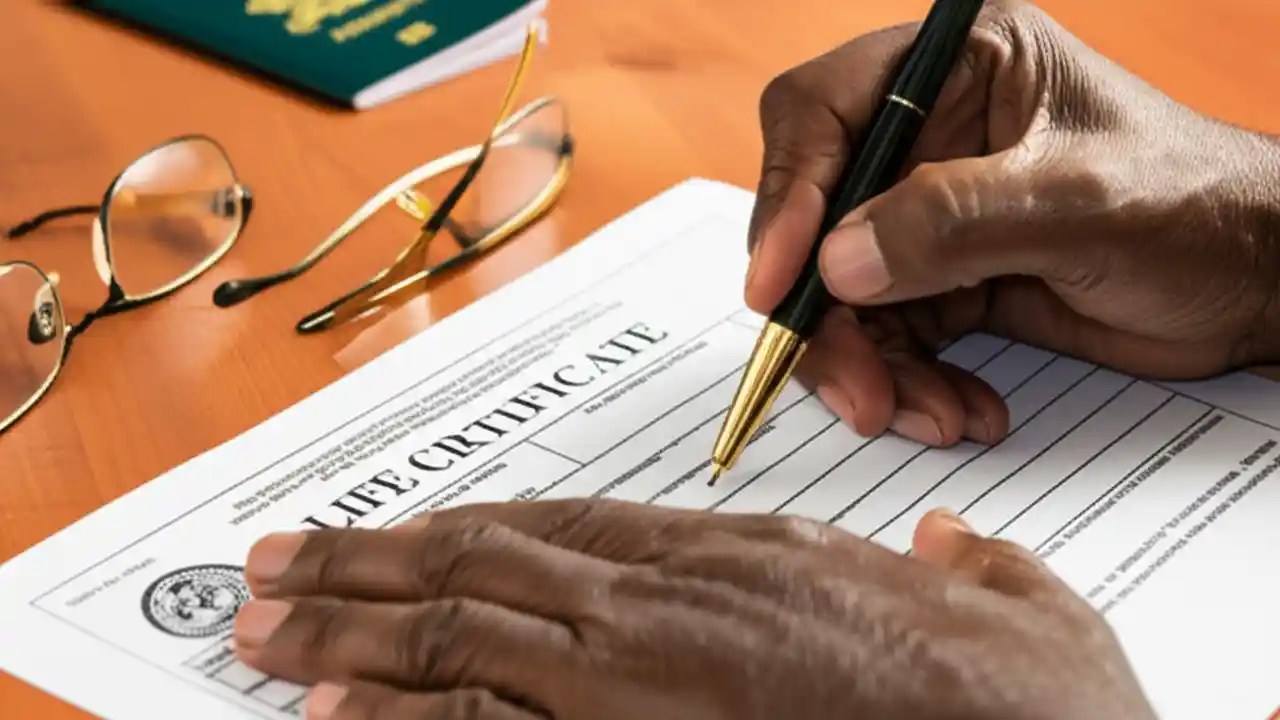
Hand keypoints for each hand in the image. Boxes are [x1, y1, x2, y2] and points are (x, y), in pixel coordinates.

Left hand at [233, 500, 1154, 719]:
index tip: (401, 537)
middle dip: (366, 572)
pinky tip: (330, 719)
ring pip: (464, 637)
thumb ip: (968, 565)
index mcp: (754, 562)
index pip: (572, 529)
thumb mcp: (1023, 608)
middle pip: (487, 570)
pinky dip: (402, 717)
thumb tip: (947, 543)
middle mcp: (684, 607)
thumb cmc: (1034, 710)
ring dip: (350, 634)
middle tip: (270, 571)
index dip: (470, 530)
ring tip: (260, 633)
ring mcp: (652, 684)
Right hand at [746, 0, 1279, 446]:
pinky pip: (886, 336)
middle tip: (853, 387)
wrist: (1256, 285)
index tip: (780, 284)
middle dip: (828, 312)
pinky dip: (907, 382)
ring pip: (842, 292)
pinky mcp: (942, 278)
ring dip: (868, 365)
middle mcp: (927, 134)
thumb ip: (952, 223)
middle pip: (816, 218)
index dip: (788, 197)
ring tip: (923, 413)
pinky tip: (956, 409)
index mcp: (955, 67)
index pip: (823, 116)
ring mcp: (929, 212)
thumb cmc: (1198, 208)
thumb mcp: (1078, 203)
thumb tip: (837, 263)